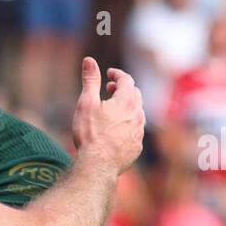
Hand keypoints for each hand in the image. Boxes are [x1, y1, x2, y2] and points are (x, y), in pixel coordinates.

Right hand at [71, 57, 143, 175]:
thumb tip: (89, 60)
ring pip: (137, 113)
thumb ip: (90, 80)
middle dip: (123, 89)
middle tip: (109, 90)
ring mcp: (139, 132)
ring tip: (112, 111)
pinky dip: (127, 125)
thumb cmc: (90, 133)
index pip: (126, 80)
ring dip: (127, 108)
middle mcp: (137, 114)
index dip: (117, 74)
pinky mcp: (136, 147)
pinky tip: (116, 131)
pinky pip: (135, 131)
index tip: (109, 74)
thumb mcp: (86, 103)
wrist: (98, 165)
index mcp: (126, 101)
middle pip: (135, 95)